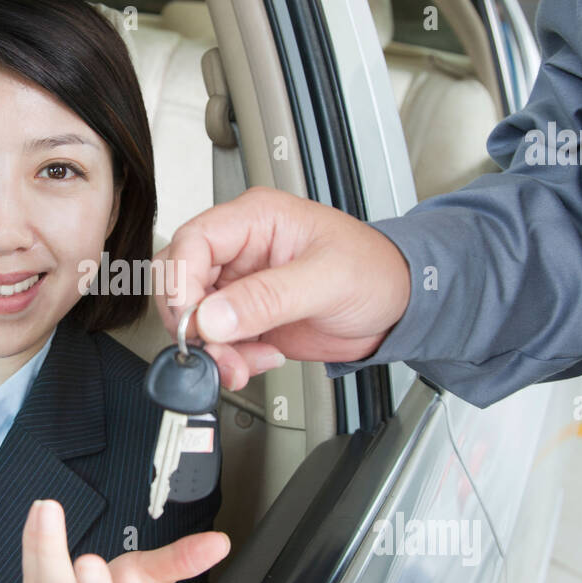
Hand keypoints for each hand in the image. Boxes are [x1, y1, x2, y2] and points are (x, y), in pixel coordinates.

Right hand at [154, 186, 410, 389]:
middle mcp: (241, 250)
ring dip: (213, 349)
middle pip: (181, 280)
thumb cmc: (377, 271)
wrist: (400, 307)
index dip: (181, 283)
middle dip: (193, 322)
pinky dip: (230, 359)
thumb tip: (213, 316)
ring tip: (242, 363)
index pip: (193, 242)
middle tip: (215, 350)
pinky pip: (218, 342)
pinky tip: (261, 359)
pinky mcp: (248, 319)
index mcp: (256, 219)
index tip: (193, 321)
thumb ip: (267, 298)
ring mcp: (242, 286)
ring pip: (195, 317)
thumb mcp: (327, 280)